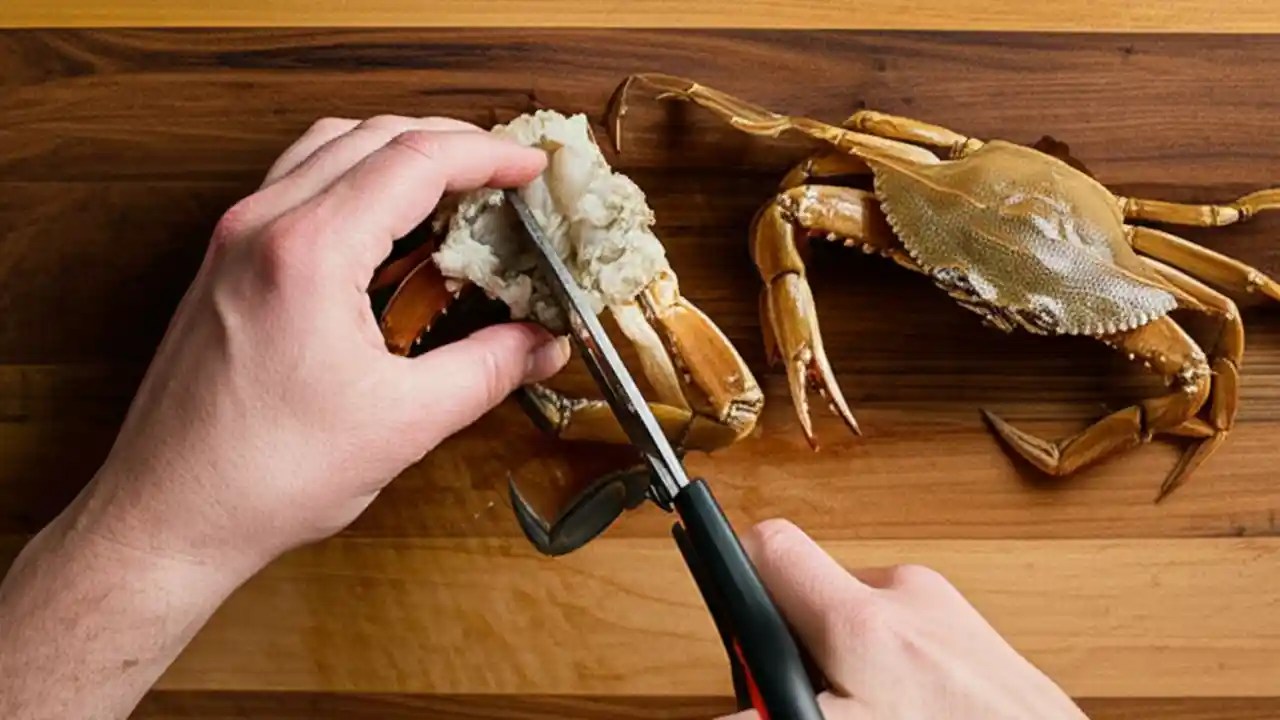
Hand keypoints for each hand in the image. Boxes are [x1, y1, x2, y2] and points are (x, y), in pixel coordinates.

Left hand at [74, 115, 570, 574]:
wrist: (169, 514)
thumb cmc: (266, 475)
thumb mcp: (405, 422)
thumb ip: (488, 369)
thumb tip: (542, 344)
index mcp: (309, 251)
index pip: (414, 159)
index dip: (486, 155)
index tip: (530, 170)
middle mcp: (262, 225)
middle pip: (370, 135)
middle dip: (449, 142)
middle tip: (503, 174)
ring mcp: (234, 238)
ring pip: (327, 147)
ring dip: (395, 150)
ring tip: (451, 188)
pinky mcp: (223, 262)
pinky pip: (295, 183)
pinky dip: (352, 179)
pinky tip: (385, 227)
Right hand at [724, 520, 1088, 719]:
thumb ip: (771, 707)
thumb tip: (733, 706)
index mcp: (862, 619)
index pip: (769, 545)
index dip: (733, 565)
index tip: (716, 584)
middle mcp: (906, 596)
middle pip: (811, 594)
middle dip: (797, 647)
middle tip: (808, 698)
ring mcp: (947, 613)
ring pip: (861, 623)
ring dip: (849, 666)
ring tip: (873, 712)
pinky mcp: (978, 635)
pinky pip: (908, 638)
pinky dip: (894, 672)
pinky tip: (912, 711)